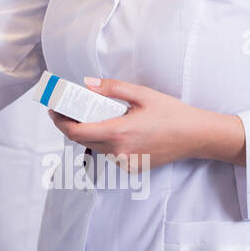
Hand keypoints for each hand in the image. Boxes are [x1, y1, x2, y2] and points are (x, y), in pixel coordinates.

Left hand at [47, 77, 246, 169]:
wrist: (196, 136)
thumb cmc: (172, 113)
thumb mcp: (142, 94)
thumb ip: (111, 88)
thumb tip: (86, 83)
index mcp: (119, 133)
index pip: (77, 132)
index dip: (60, 121)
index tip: (52, 109)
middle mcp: (119, 152)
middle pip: (82, 140)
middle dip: (69, 125)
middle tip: (65, 109)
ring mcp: (125, 163)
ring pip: (94, 148)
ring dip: (85, 133)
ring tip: (86, 115)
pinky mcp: (132, 168)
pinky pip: (108, 155)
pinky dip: (102, 142)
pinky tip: (109, 128)